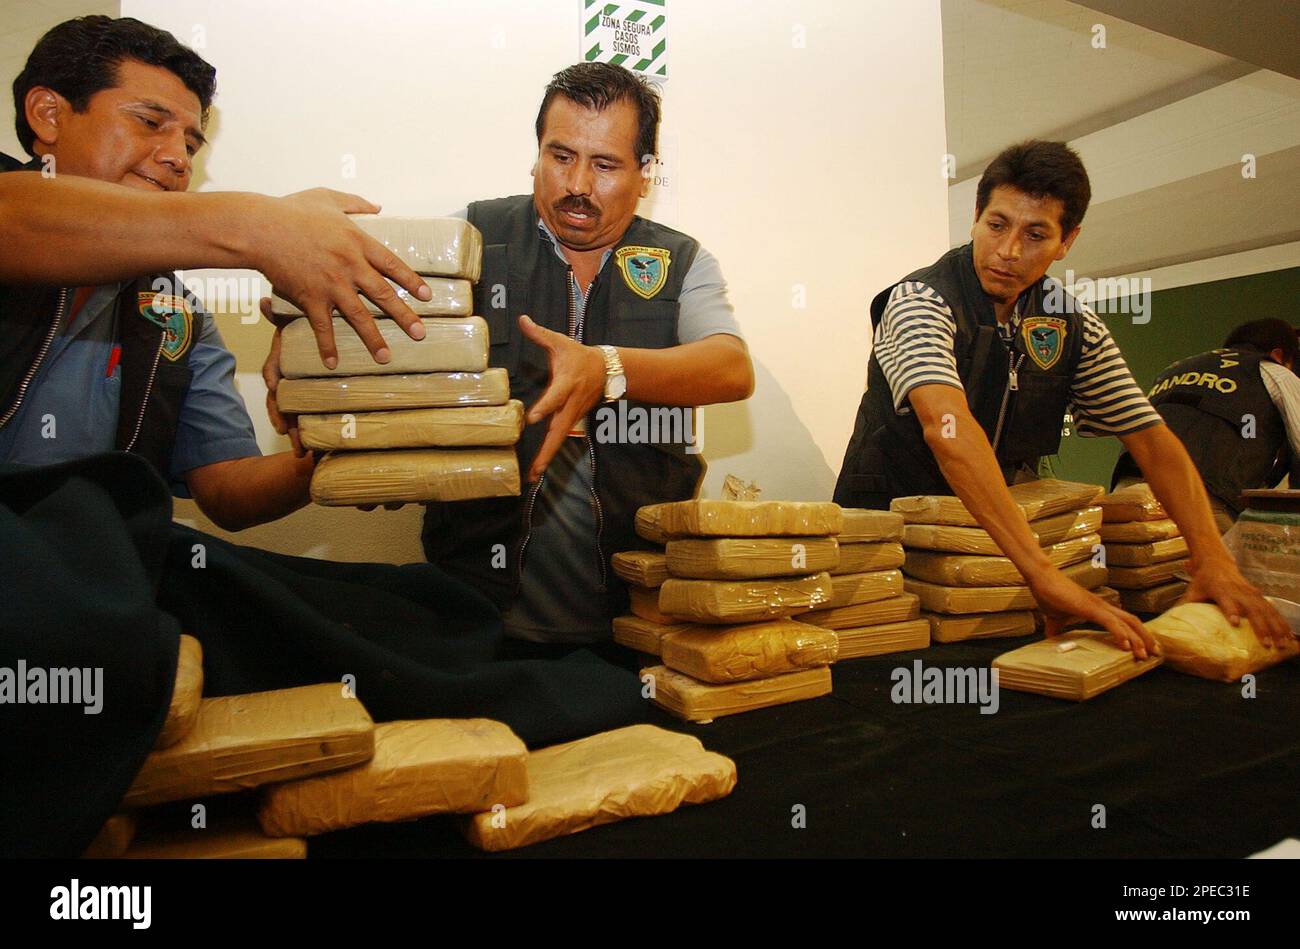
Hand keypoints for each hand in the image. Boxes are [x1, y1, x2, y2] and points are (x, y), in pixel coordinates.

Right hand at [247, 188, 431, 367]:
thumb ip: (355, 203)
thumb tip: (377, 206)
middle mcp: (350, 266)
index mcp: (358, 242)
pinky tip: (333, 363)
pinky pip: (322, 327)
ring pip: (359, 316)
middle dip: (404, 316)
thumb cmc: (291, 210)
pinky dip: (327, 346)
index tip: (426, 297)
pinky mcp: (310, 298)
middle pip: (383, 295)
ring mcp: (331, 285)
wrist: (260, 227)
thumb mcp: (327, 198)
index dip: (411, 281)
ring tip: (386, 357)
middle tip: (419, 334)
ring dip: (373, 339)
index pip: (393, 265)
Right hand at [259, 298, 307, 457]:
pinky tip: (315, 453)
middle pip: (281, 402)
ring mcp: (299, 392)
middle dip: (284, 420)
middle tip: (289, 435)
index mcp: (283, 362)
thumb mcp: (295, 321)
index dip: (273, 387)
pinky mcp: (314, 402)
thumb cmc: (304, 332)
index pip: (273, 374)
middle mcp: (288, 379)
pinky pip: (312, 420)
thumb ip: (280, 314)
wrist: (320, 336)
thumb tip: (264, 301)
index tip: (276, 398)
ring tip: (301, 452)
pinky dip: (312, 437)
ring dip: (296, 434)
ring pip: (294, 415)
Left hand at [518, 315, 607, 481]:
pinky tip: (539, 468)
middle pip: (558, 431)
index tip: (532, 419)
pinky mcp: (571, 421)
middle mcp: (569, 405)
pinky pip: (559, 439)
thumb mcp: (561, 342)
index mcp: (566, 385)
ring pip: (559, 439)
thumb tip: (522, 319)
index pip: (555, 397)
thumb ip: (540, 334)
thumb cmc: (579, 355)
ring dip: (546, 458)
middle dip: (547, 450)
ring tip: (532, 476)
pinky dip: (549, 454)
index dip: (545, 407)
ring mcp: (572, 416)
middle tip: (534, 470)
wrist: (608, 371)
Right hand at [1029, 569, 1157, 659]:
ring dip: (1138, 639)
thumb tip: (1050, 640)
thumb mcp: (1054, 617)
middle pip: (1133, 622)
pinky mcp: (1090, 607)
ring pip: (1127, 622)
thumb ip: (1056, 629)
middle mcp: (1103, 606)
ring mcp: (1098, 606)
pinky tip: (1126, 646)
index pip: (1125, 621)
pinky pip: (1111, 622)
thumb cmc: (1049, 594)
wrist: (1041, 577)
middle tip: (1155, 654)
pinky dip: (1121, 634)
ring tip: (1144, 654)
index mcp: (1098, 608)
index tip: (1145, 648)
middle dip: (1146, 638)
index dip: (1138, 634)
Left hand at [1184, 558, 1291, 647]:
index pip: (1226, 601)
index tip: (1235, 623)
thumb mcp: (1191, 591)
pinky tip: (1288, 634)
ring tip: (1282, 644)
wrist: (1215, 562)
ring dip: (1276, 627)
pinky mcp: (1258, 594)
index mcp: (1220, 590)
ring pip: (1266, 610)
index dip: (1231, 611)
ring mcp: (1250, 592)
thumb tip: (1170, 624)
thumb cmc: (1201, 581)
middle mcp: (1238, 591)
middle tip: (1267, 644)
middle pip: (1252, 608)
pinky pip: (1272, 609)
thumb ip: (1184, 607)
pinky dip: (1281, 621)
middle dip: (1261, 627)